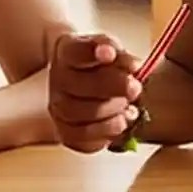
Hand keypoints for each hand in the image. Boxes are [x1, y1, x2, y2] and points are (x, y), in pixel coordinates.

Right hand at [47, 33, 141, 152]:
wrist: (84, 79)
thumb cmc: (101, 64)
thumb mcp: (113, 50)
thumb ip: (122, 56)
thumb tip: (133, 66)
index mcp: (67, 52)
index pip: (75, 51)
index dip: (92, 52)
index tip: (110, 54)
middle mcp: (57, 80)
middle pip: (77, 86)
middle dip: (111, 87)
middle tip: (135, 88)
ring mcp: (58, 108)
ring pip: (78, 116)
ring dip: (109, 114)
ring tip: (129, 108)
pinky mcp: (65, 132)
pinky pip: (81, 140)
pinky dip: (104, 134)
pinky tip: (121, 123)